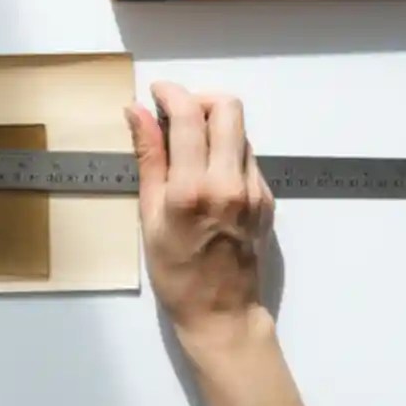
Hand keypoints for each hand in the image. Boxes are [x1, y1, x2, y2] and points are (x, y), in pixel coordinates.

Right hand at [125, 82, 274, 343]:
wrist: (222, 313)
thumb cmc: (174, 272)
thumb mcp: (149, 216)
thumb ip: (148, 158)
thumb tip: (137, 111)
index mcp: (193, 189)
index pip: (189, 116)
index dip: (171, 93)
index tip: (156, 93)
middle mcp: (230, 183)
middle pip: (228, 107)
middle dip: (200, 100)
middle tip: (177, 116)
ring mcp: (255, 190)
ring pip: (240, 131)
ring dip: (214, 127)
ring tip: (189, 150)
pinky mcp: (268, 198)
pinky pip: (248, 158)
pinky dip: (226, 152)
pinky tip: (208, 176)